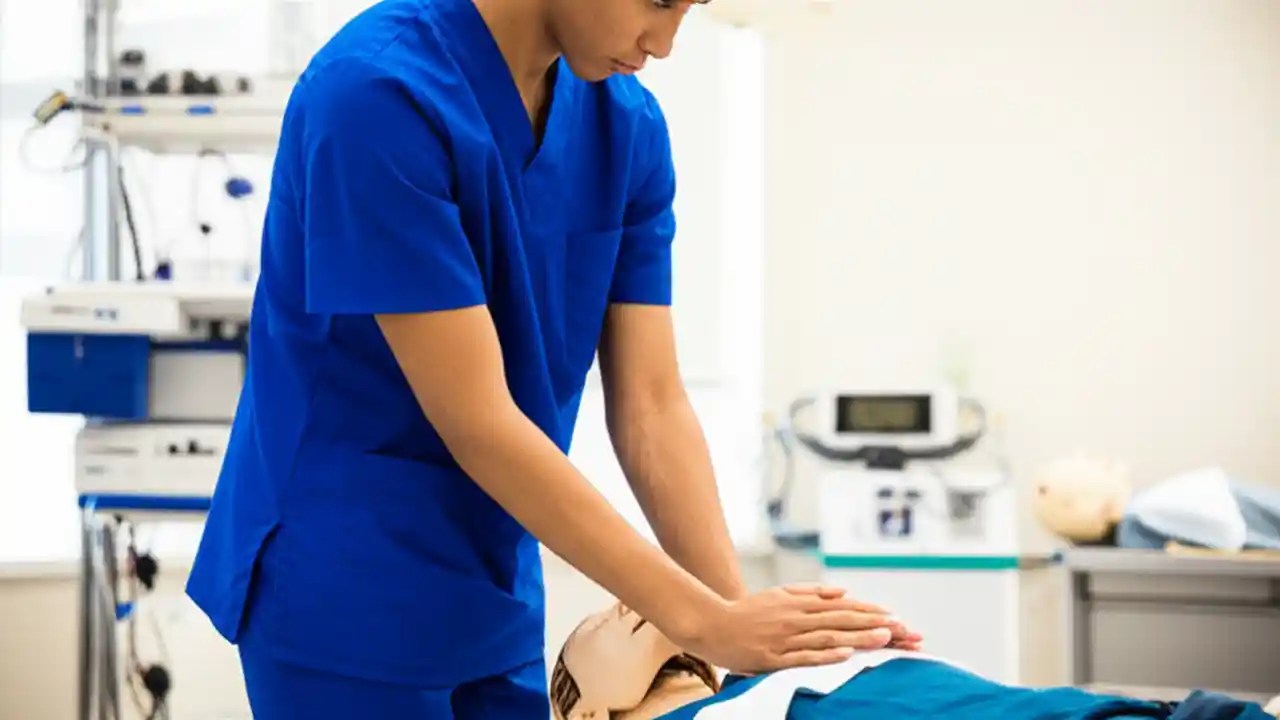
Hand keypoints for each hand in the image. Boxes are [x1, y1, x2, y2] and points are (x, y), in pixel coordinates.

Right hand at [668, 584, 902, 674]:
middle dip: (873, 624)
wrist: (712, 624)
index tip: (894, 617)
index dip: (869, 611)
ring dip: (858, 637)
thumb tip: (843, 590)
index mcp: (799, 604)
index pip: (842, 607)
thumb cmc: (748, 611)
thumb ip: (811, 592)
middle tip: (901, 629)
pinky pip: (803, 657)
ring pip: (828, 637)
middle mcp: (796, 619)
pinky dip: (826, 655)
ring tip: (884, 638)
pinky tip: (846, 655)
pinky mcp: (773, 658)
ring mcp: (785, 638)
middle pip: (841, 621)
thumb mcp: (780, 594)